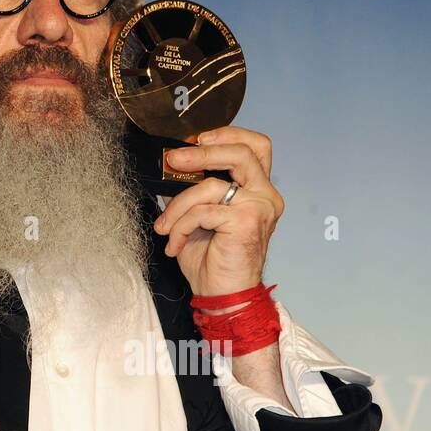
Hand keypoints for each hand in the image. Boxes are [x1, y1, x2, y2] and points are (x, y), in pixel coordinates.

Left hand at [150, 126, 284, 297]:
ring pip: (211, 184)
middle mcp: (265, 195)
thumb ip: (193, 188)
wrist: (223, 295)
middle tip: (172, 159)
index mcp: (257, 189)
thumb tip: (172, 164)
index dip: (225, 134)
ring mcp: (260, 208)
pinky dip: (180, 225)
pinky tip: (174, 243)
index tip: (195, 140)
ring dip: (178, 205)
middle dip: (201, 152)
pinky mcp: (247, 223)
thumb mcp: (197, 214)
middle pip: (242, 152)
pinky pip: (202, 211)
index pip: (254, 145)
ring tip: (165, 226)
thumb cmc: (212, 258)